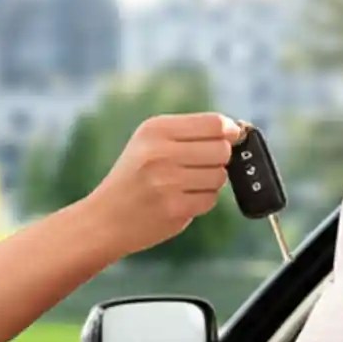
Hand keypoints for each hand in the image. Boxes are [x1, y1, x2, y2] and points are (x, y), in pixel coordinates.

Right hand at [87, 112, 242, 256]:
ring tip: (185, 183)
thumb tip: (236, 130)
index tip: (232, 137)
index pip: (214, 123)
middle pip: (222, 150)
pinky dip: (201, 200)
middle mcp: (161, 153)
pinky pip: (210, 199)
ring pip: (220, 176)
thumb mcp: (149, 142)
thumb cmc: (134, 176)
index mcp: (156, 129)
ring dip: (210, 181)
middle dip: (219, 158)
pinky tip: (180, 199)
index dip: (230, 131)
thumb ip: (189, 132)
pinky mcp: (175, 209)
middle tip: (201, 164)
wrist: (105, 218)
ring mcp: (168, 182)